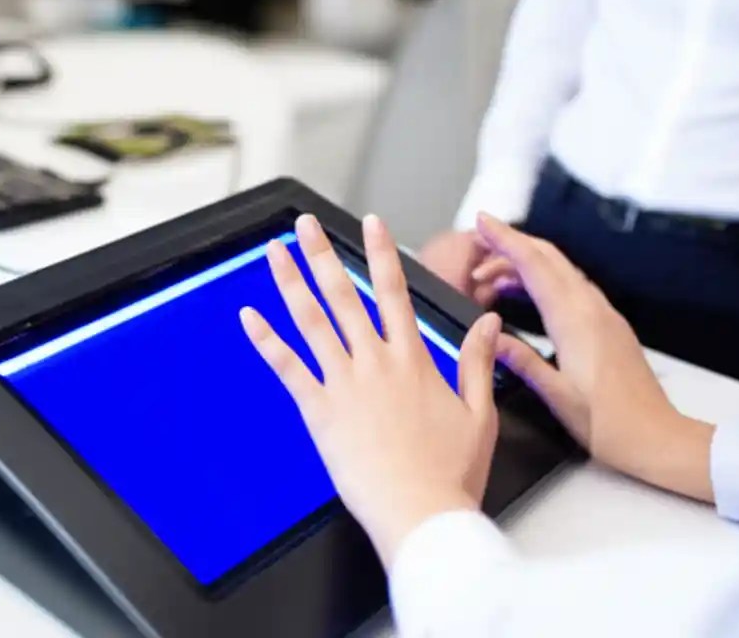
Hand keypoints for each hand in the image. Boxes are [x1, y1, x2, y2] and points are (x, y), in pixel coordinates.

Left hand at [239, 214, 502, 566]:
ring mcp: (345, 384)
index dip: (382, 253)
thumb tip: (489, 323)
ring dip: (291, 283)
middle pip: (345, 295)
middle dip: (322, 254)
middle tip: (305, 225)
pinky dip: (267, 341)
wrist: (423, 514)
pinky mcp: (320, 412)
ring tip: (276, 253)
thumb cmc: (450, 473)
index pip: (395, 291)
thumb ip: (478, 361)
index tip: (372, 223)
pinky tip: (249, 317)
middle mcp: (376, 363)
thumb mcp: (480, 412)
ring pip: (312, 321)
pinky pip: (287, 368)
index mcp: (413, 360)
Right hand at [472, 213, 715, 501]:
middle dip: (511, 244)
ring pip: (560, 271)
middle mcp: (592, 310)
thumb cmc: (611, 425)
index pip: (535, 266)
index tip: (483, 222)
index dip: (506, 240)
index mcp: (575, 322)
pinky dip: (542, 280)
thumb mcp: (556, 396)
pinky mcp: (608, 326)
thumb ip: (522, 362)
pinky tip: (526, 294)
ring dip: (525, 263)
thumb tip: (491, 337)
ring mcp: (603, 316)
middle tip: (479, 242)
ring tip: (490, 276)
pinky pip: (571, 288)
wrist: (657, 437)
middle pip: (549, 259)